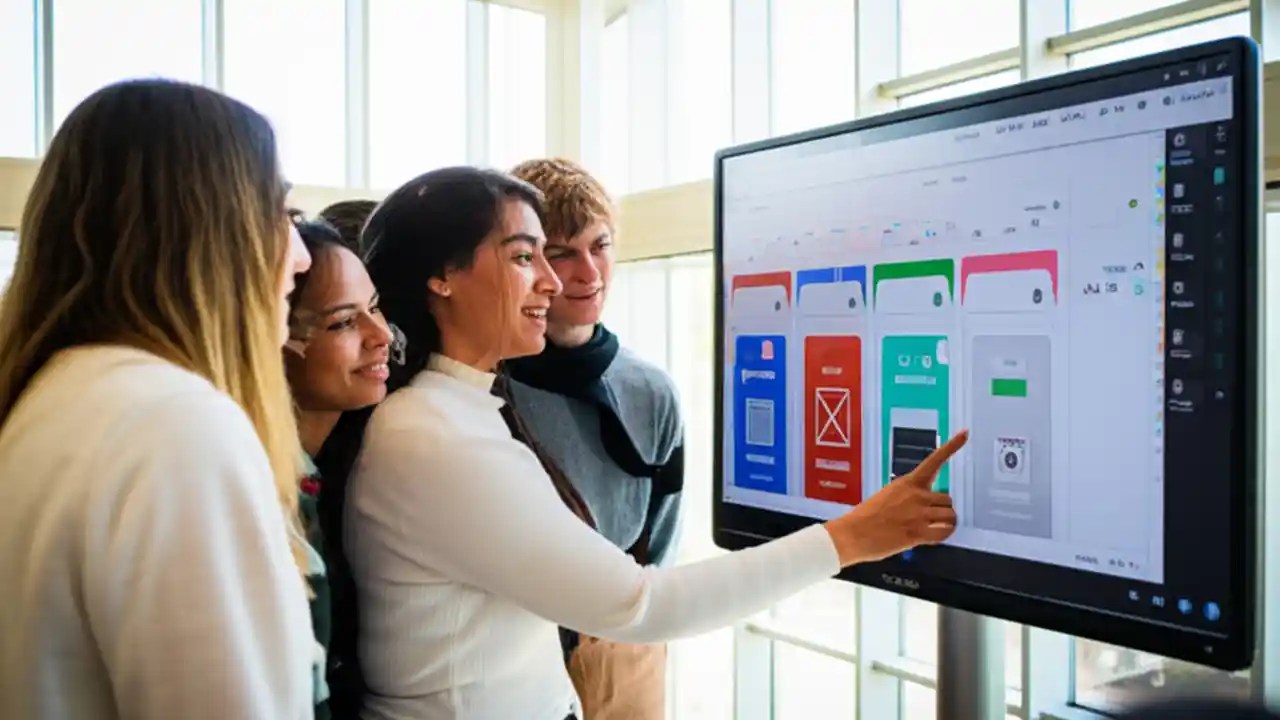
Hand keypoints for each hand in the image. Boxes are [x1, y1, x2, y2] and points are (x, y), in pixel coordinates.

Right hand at [823, 430, 967, 566]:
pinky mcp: (918, 533)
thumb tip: (924, 507)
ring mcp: (918, 514)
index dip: (951, 446)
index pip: (934, 461)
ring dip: (944, 522)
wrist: (852, 534)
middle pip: (947, 499)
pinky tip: (933, 536)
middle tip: (928, 517)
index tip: (965, 433)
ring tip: (931, 527)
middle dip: (941, 509)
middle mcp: (916, 495)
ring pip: (950, 516)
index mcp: (907, 482)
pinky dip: (943, 534)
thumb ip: (908, 497)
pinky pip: (945, 532)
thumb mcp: (887, 496)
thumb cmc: (865, 517)